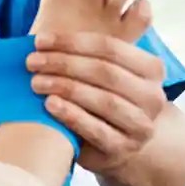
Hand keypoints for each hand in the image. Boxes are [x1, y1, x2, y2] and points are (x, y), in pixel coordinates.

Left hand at [27, 32, 167, 174]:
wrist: (119, 143)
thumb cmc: (104, 97)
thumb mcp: (106, 73)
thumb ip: (89, 54)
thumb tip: (44, 37)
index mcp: (151, 69)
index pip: (111, 48)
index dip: (72, 42)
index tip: (40, 41)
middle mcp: (153, 97)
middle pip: (105, 72)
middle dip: (64, 64)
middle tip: (32, 62)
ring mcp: (141, 125)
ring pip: (103, 101)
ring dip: (65, 88)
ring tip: (36, 82)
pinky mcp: (124, 148)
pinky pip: (97, 129)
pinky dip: (71, 115)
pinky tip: (50, 104)